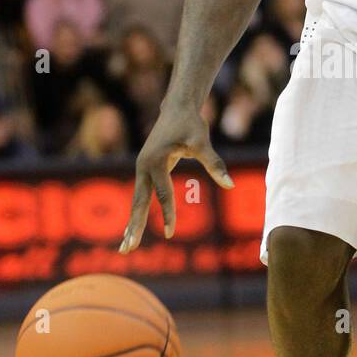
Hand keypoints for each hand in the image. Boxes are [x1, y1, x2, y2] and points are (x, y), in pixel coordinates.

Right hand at [119, 104, 232, 252]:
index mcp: (154, 161)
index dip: (168, 213)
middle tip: (127, 249)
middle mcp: (143, 166)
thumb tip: (230, 185)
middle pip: (139, 202)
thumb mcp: (202, 142)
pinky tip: (135, 228)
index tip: (171, 233)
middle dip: (134, 226)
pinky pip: (142, 196)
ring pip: (137, 201)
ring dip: (132, 223)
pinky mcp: (146, 170)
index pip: (163, 193)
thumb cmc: (190, 123)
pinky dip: (138, 213)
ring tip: (126, 246)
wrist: (177, 107)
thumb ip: (214, 163)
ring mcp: (142, 169)